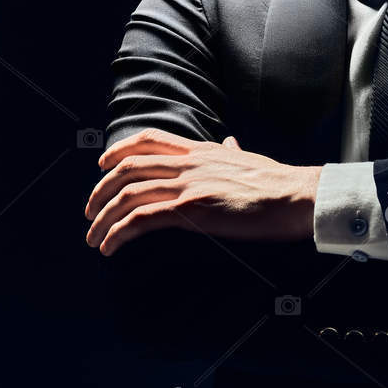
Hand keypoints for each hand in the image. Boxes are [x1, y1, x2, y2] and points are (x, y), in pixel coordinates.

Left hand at [84, 129, 321, 254]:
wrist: (297, 196)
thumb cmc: (281, 183)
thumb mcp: (251, 158)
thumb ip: (232, 151)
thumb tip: (230, 142)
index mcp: (201, 150)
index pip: (149, 139)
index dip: (118, 150)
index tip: (103, 165)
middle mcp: (188, 163)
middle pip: (127, 167)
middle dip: (101, 190)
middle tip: (90, 211)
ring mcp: (187, 185)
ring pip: (127, 195)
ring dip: (103, 218)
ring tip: (94, 237)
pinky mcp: (190, 210)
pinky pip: (141, 219)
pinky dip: (118, 233)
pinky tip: (109, 248)